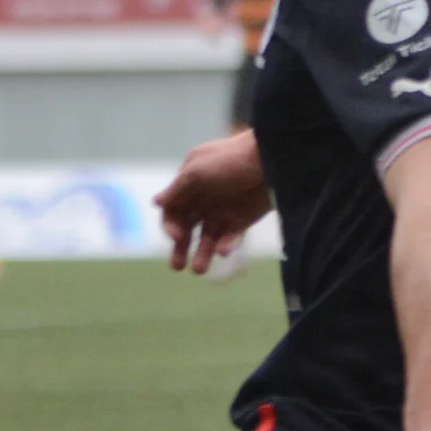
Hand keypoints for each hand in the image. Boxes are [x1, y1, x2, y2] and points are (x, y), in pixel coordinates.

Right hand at [155, 131, 272, 273]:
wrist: (275, 159)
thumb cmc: (232, 160)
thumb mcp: (197, 171)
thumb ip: (176, 189)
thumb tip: (155, 203)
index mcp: (190, 183)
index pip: (172, 210)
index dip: (170, 225)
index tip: (177, 236)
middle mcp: (204, 198)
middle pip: (187, 228)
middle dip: (180, 247)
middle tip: (177, 267)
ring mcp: (224, 210)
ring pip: (207, 238)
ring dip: (202, 254)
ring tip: (199, 270)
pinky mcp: (244, 219)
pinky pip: (230, 238)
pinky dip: (226, 246)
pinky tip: (224, 251)